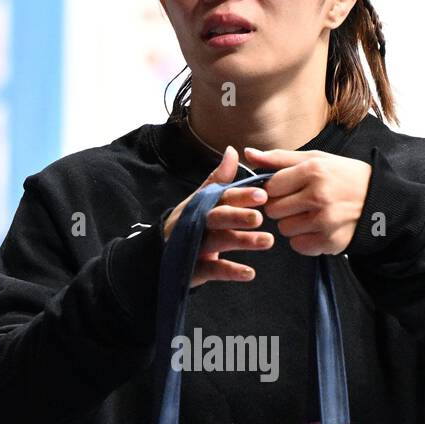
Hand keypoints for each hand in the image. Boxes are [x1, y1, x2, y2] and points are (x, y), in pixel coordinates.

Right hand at [163, 145, 274, 288]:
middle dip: (237, 216)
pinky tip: (250, 273)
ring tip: (267, 241)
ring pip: (218, 241)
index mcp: (202, 205)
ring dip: (242, 241)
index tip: (263, 194)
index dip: (241, 195)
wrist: (157, 255)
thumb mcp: (200, 199)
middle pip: (217, 217)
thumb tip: (233, 150)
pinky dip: (230, 271)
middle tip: (260, 217)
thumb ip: (218, 178)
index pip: (221, 197)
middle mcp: (197, 223)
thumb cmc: (187, 223)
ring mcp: (195, 245)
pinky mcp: (195, 268)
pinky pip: (213, 270)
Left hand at [242, 147, 371, 255]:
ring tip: (310, 214)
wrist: (382, 200)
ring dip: (292, 224)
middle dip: (281, 207)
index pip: (270, 187)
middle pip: (273, 210)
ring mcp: (326, 221)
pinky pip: (299, 245)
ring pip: (284, 229)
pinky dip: (304, 240)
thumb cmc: (343, 176)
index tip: (286, 189)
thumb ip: (279, 158)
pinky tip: (317, 228)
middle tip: (299, 203)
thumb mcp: (315, 159)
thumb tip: (247, 153)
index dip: (274, 190)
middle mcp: (319, 196)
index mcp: (313, 171)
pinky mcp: (331, 241)